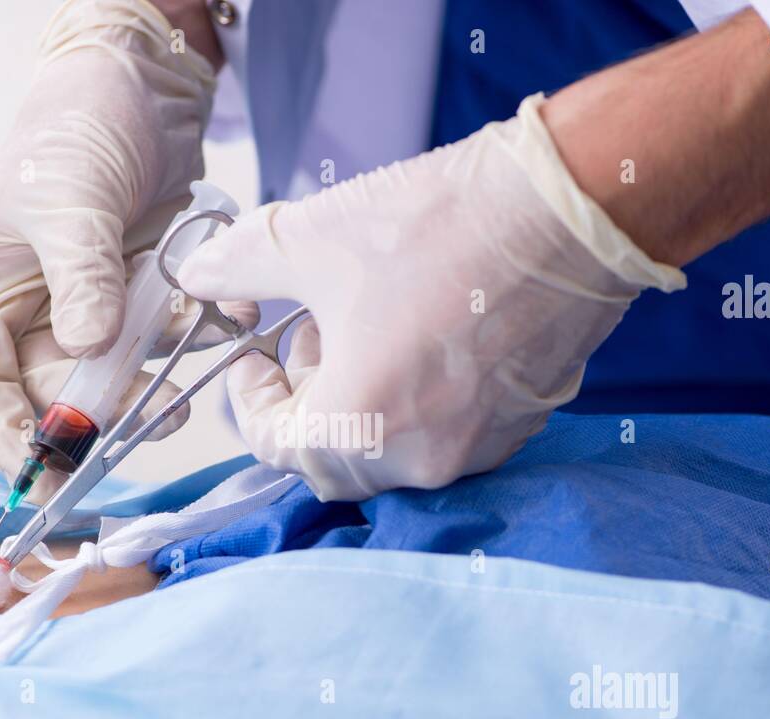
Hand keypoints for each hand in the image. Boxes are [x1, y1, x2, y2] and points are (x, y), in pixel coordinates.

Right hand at [0, 0, 223, 495]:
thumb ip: (80, 277)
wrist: (139, 83)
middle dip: (102, 417)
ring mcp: (88, 308)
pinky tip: (220, 324)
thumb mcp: (67, 200)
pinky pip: (162, 342)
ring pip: (116, 379)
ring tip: (184, 395)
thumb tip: (88, 350)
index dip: (13, 444)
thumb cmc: (75, 129)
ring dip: (152, 389)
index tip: (46, 490)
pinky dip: (190, 342)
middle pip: (58, 396)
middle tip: (146, 425)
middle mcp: (32, 313)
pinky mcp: (139, 298)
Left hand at [178, 93, 685, 499]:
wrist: (571, 209)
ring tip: (368, 327)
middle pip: (331, 458)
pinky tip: (423, 337)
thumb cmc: (441, 226)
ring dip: (361, 403)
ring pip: (390, 451)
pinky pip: (447, 434)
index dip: (252, 399)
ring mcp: (479, 447)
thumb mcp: (313, 238)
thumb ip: (239, 267)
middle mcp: (421, 457)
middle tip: (309, 337)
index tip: (253, 357)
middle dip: (307, 403)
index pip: (275, 447)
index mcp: (361, 425)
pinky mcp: (522, 423)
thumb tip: (198, 275)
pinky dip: (417, 402)